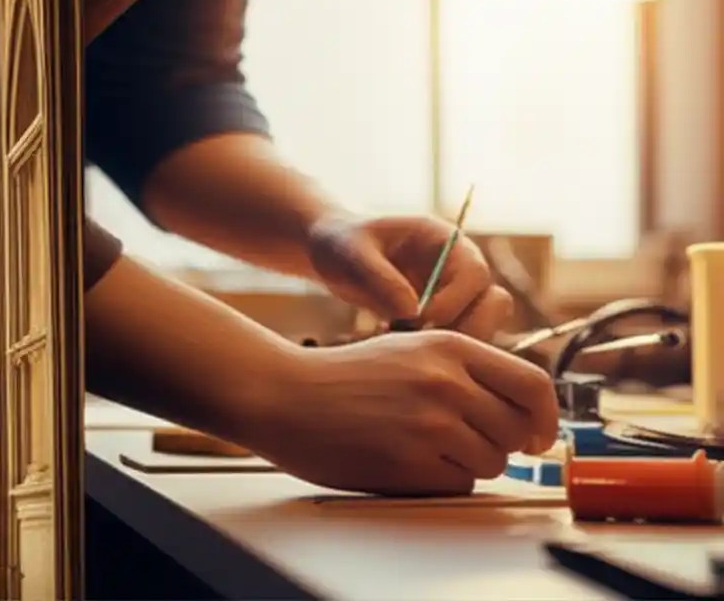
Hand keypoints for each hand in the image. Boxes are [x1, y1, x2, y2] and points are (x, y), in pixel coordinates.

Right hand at [246, 330, 558, 495]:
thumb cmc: (343, 377)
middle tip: (463, 442)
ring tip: (424, 448)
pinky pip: (459, 484)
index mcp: (451, 347)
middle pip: (515, 430)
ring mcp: (430, 423)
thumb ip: (466, 371)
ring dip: (468, 464)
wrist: (285, 396)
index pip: (533, 385)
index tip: (537, 435)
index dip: (545, 418)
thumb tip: (525, 413)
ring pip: (491, 462)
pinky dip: (441, 481)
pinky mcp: (411, 462)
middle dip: (498, 443)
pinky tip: (406, 461)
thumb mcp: (410, 349)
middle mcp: (447, 382)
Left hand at [306, 214, 511, 340]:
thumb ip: (380, 278)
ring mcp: (459, 295)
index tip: (416, 318)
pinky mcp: (446, 320)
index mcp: (447, 241)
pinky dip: (437, 354)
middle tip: (419, 343)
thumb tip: (412, 312)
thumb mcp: (352, 253)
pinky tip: (395, 345)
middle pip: (495, 304)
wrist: (335, 256)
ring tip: (401, 342)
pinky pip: (460, 344)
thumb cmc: (342, 244)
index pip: (476, 274)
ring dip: (452, 346)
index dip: (453, 301)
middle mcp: (462, 268)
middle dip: (465, 330)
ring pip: (483, 329)